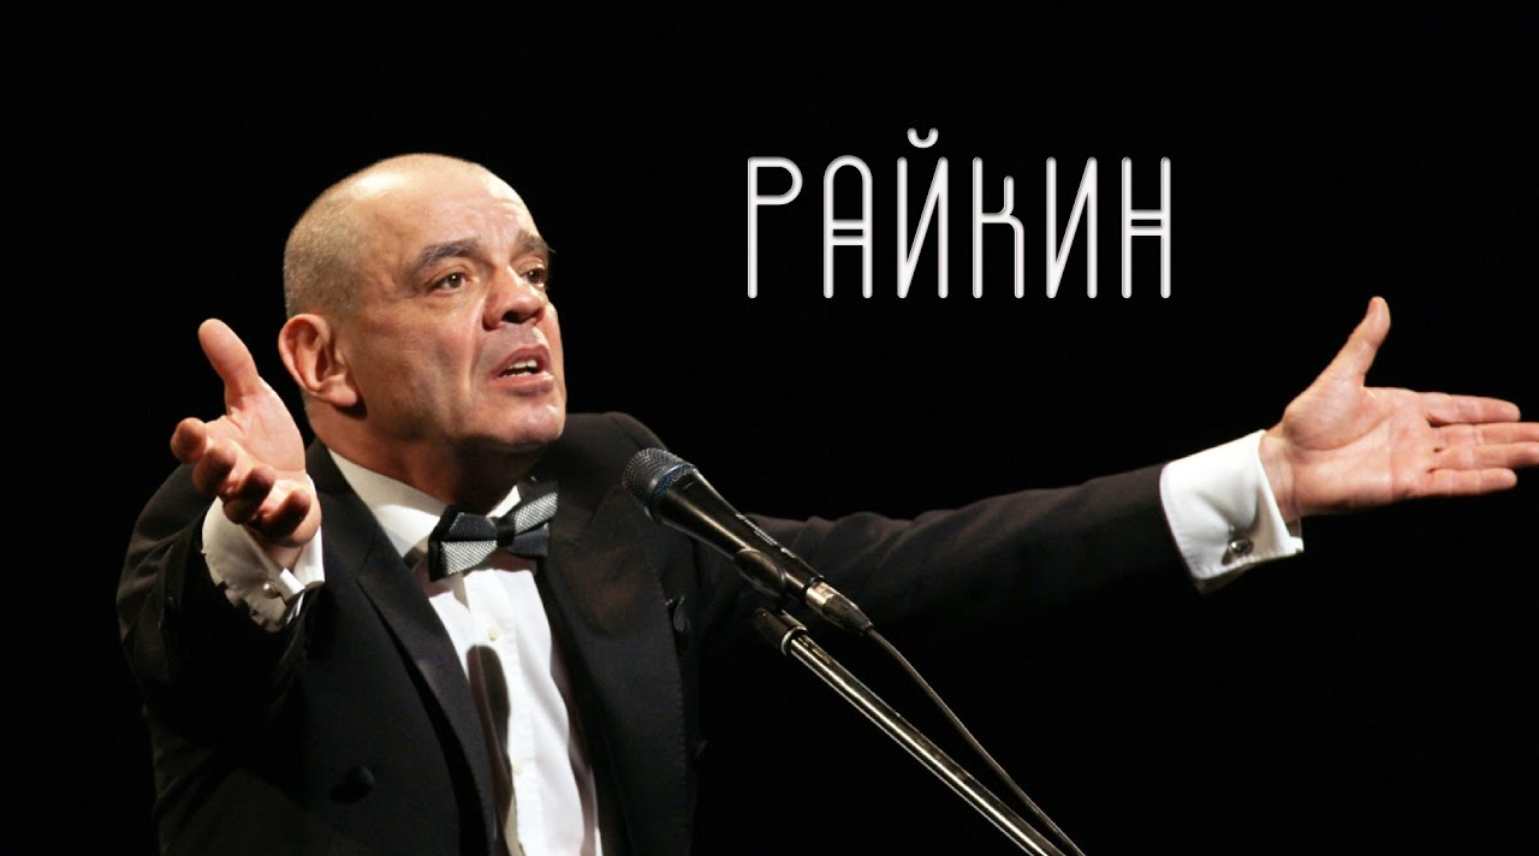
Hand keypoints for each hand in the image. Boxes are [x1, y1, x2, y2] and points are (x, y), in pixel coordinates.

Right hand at [170, 319, 319, 567]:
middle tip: (224, 451)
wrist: (294, 485)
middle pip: (209, 481)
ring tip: (263, 471)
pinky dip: (288, 512)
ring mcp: (253, 505)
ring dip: (250, 490)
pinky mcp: (280, 522)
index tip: (191, 425)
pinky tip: (299, 496)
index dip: (188, 441)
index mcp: (216, 449)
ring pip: (241, 506)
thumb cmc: (266, 443)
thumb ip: (234, 368)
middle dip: (215, 467)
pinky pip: (280, 523)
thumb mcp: (253, 401)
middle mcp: (228, 480)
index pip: (189, 449)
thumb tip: (209, 325)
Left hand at [1259, 297, 1538, 520]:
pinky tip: (1508, 476)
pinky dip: (1477, 480)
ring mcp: (1410, 462)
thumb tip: (1379, 303)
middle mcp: (1411, 437)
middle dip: (1511, 436)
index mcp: (1401, 409)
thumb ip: (1365, 342)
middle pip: (1472, 435)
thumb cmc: (1307, 421)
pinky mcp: (1403, 486)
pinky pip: (1449, 482)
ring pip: (1470, 458)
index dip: (1483, 409)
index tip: (1516, 411)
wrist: (1284, 461)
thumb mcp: (1341, 375)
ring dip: (1507, 455)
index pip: (1453, 408)